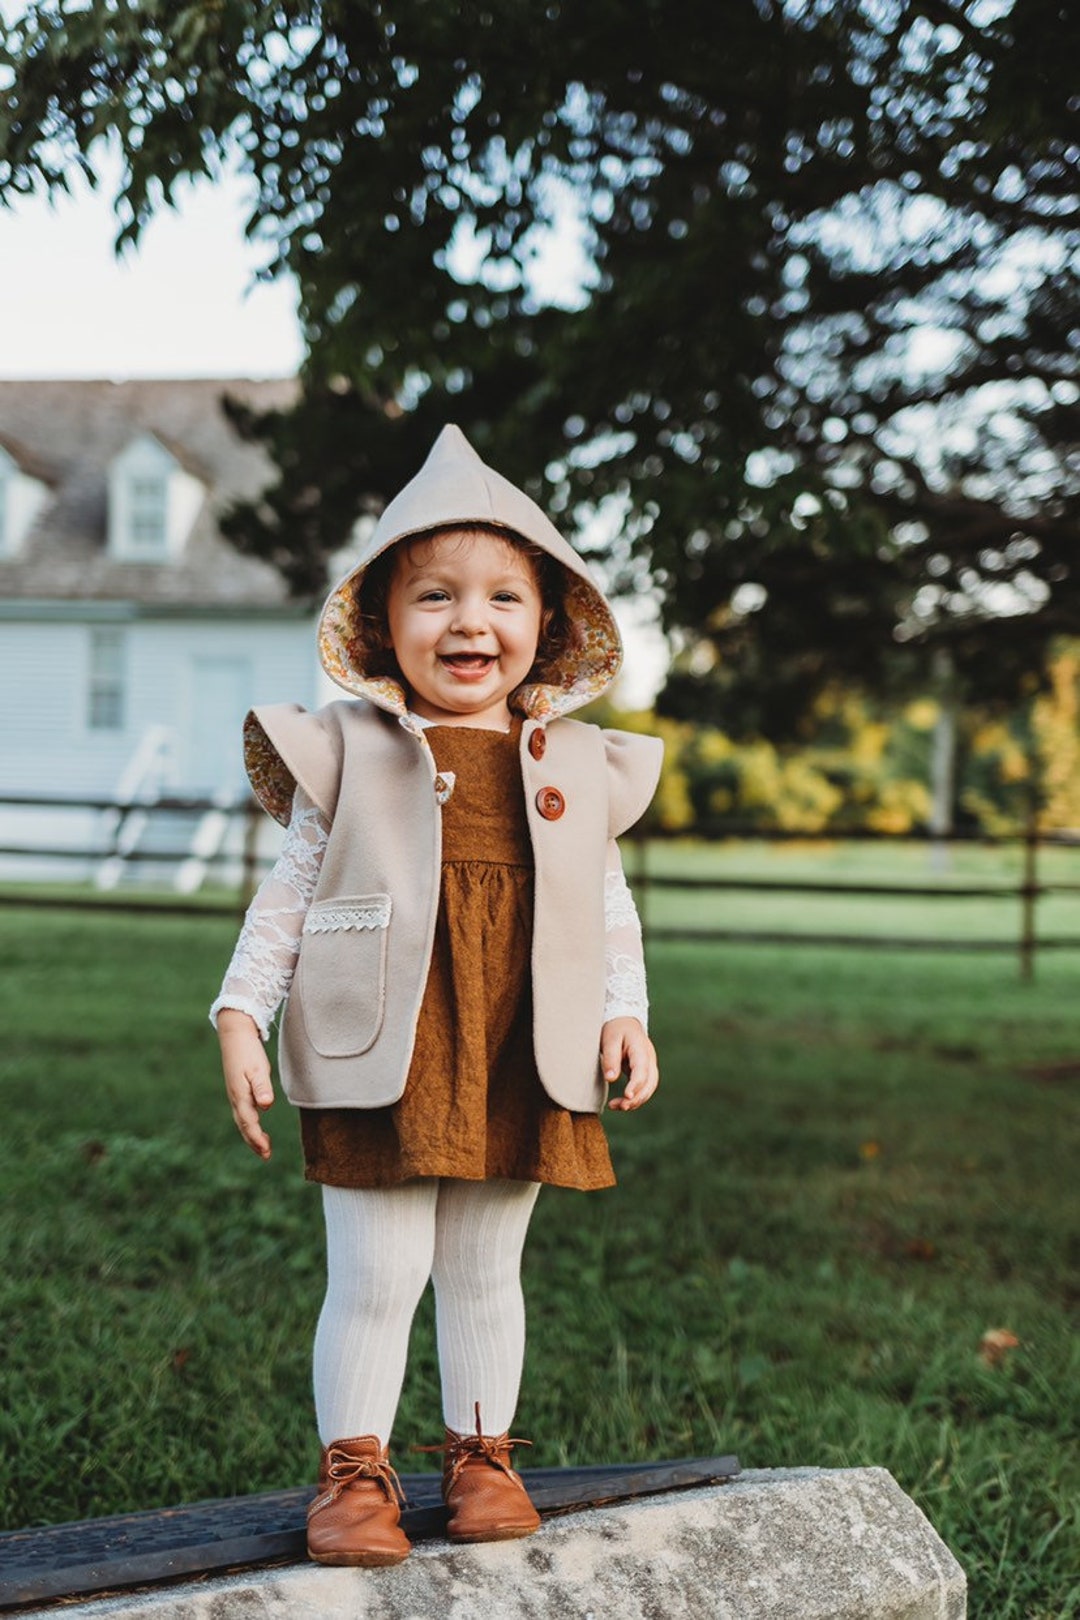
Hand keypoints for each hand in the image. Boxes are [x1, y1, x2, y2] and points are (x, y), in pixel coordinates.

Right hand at [217, 1009, 274, 1158]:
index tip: (266, 1151)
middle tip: (266, 1155)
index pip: (249, 1123)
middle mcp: (235, 1097)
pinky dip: (250, 1123)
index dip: (257, 1138)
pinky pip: (243, 1112)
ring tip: (264, 1147)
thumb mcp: (258, 1068)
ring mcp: (235, 1093)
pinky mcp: (237, 1088)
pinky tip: (256, 1125)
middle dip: (254, 1142)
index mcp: (240, 1095)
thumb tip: (265, 1106)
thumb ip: (262, 1087)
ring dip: (252, 1134)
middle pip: (244, 1125)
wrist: (234, 1033)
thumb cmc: (248, 1050)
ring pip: (242, 1120)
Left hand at [600, 1017, 658, 1111]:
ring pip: (649, 1088)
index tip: (627, 1096)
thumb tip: (611, 1078)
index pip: (642, 1070)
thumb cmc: (616, 1029)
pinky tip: (621, 1103)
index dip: (636, 1085)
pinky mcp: (644, 1072)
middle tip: (620, 1106)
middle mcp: (649, 1059)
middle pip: (650, 1083)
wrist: (624, 1022)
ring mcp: (649, 1066)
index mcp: (641, 1049)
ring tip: (618, 1107)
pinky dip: (635, 1098)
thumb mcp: (610, 1039)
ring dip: (636, 1101)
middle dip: (637, 1098)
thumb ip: (611, 1058)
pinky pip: (644, 1088)